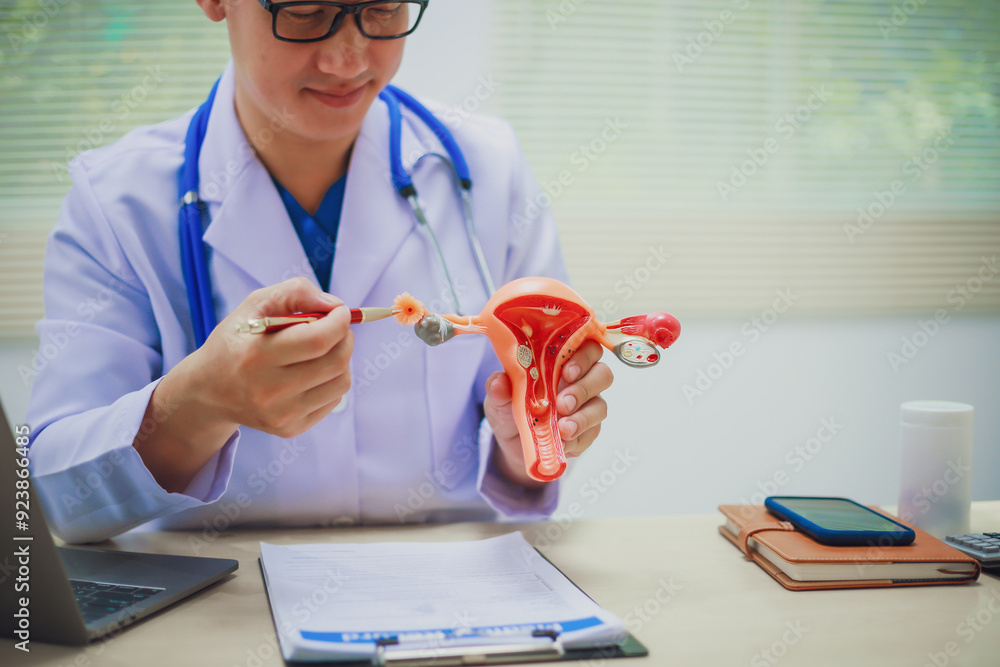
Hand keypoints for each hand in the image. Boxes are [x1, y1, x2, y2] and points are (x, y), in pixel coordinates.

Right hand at [135, 277, 352, 491]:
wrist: (209, 391)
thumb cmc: (236, 342)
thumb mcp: (254, 306)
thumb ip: (294, 293)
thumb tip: (335, 305)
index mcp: (256, 356)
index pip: (318, 340)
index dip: (339, 321)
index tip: (340, 311)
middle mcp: (269, 391)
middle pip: (336, 362)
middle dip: (345, 337)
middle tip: (336, 328)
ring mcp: (281, 415)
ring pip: (341, 383)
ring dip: (342, 359)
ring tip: (322, 350)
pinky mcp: (290, 429)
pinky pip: (334, 400)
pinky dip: (331, 381)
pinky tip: (311, 372)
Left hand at [483, 340, 612, 487]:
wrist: (511, 442)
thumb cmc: (509, 407)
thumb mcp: (498, 396)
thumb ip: (499, 387)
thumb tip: (499, 382)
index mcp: (563, 361)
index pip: (587, 348)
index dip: (583, 356)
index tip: (566, 371)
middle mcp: (581, 380)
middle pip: (602, 374)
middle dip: (584, 388)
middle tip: (563, 403)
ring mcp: (587, 407)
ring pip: (600, 406)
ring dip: (583, 417)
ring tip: (563, 428)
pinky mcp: (587, 432)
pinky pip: (591, 434)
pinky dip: (577, 439)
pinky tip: (562, 442)